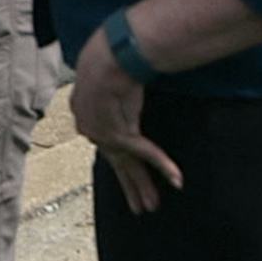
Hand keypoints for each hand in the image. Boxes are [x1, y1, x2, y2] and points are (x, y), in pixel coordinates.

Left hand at [72, 26, 182, 213]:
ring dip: (143, 186)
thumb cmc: (109, 56)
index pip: (105, 144)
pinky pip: (144, 154)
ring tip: (152, 205)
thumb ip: (112, 92)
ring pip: (128, 165)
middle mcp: (91, 129)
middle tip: (139, 206)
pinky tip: (176, 178)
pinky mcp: (120, 135)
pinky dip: (162, 164)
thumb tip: (121, 87)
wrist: (108, 54)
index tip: (129, 174)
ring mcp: (103, 135)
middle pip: (116, 161)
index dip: (120, 161)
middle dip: (130, 184)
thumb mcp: (106, 76)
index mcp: (85, 115)